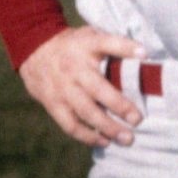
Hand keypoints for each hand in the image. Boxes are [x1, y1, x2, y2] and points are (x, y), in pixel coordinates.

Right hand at [19, 27, 146, 147]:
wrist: (33, 49)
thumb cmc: (73, 45)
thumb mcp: (90, 35)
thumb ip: (113, 45)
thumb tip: (144, 55)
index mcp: (86, 46)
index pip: (108, 43)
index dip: (126, 47)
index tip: (145, 54)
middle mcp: (74, 68)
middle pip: (99, 89)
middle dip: (120, 106)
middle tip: (138, 120)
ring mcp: (63, 88)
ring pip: (86, 112)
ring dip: (108, 127)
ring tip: (126, 138)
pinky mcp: (53, 104)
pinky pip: (71, 125)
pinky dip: (87, 136)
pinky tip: (104, 141)